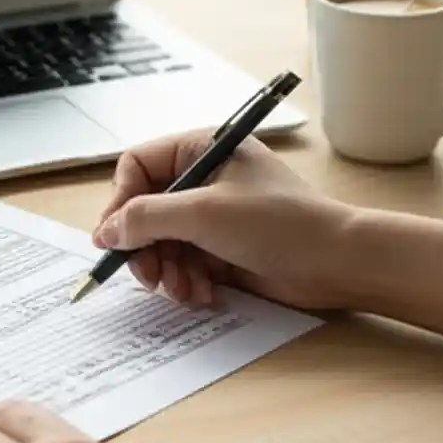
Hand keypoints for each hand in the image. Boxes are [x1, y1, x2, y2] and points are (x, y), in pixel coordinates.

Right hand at [93, 130, 354, 309]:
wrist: (336, 262)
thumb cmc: (278, 223)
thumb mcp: (203, 214)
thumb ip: (147, 218)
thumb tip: (106, 232)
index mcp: (200, 148)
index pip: (136, 167)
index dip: (120, 202)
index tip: (113, 239)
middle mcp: (203, 177)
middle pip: (144, 210)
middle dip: (144, 247)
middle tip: (149, 277)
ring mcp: (212, 214)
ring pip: (161, 242)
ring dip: (166, 271)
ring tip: (184, 290)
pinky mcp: (221, 247)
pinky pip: (183, 263)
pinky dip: (186, 281)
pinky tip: (204, 294)